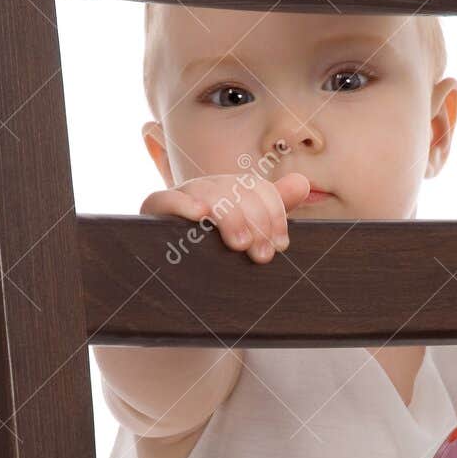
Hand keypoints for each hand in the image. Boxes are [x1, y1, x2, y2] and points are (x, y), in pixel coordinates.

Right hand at [140, 171, 311, 262]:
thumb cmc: (215, 251)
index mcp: (231, 190)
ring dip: (228, 217)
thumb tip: (302, 183)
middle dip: (254, 221)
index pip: (257, 189)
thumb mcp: (248, 230)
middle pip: (235, 190)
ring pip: (207, 193)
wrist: (173, 274)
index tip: (280, 244)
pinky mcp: (154, 209)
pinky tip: (199, 215)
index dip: (273, 213)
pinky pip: (166, 198)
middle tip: (262, 254)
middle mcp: (207, 188)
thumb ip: (273, 209)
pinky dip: (183, 204)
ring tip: (239, 243)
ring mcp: (181, 196)